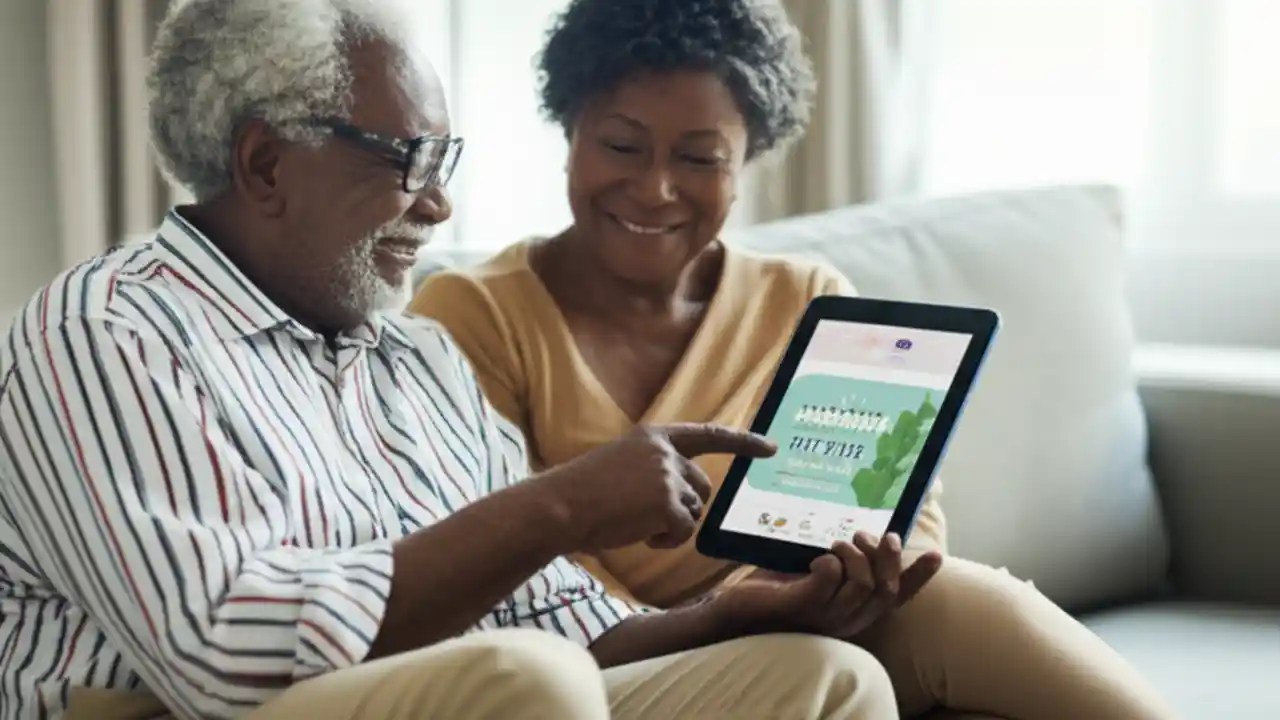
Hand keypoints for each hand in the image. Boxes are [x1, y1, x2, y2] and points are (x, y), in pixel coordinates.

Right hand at [533, 423, 775, 552]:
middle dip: (685, 507)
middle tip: (650, 519)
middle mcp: (665, 452)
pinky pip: (684, 531)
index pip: (708, 435)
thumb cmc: (583, 493)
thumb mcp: (621, 464)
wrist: (560, 506)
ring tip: (635, 524)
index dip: (743, 442)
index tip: (770, 448)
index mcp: (653, 437)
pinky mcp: (667, 503)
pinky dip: (667, 540)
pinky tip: (642, 537)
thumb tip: (687, 497)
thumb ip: (654, 469)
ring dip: (671, 526)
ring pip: (693, 512)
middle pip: (702, 487)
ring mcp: (667, 476)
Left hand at [714, 532, 942, 638]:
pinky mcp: (802, 606)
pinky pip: (830, 578)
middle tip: (873, 535)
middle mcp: (846, 618)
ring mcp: (825, 616)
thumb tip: (858, 523)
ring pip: (863, 584)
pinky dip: (828, 561)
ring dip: (854, 555)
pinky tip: (816, 558)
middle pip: (886, 589)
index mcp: (854, 610)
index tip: (936, 554)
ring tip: (837, 542)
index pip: (897, 597)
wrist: (735, 608)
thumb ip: (838, 557)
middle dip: (886, 557)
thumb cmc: (775, 587)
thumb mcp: (814, 568)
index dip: (918, 577)